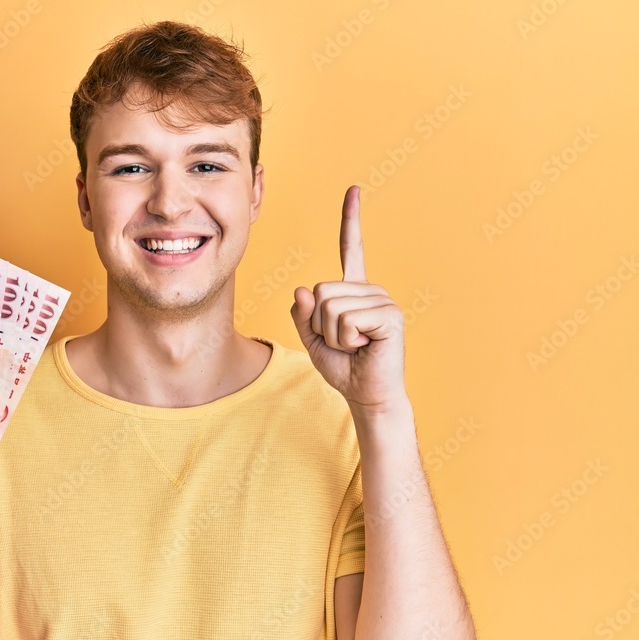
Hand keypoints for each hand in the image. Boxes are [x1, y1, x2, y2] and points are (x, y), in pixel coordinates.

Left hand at [290, 185, 407, 412]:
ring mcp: (382, 301)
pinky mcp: (390, 316)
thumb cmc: (344, 368)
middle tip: (344, 342)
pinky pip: (346, 319)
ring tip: (355, 346)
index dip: (350, 220)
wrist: (367, 395)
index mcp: (354, 291)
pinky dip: (346, 339)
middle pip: (321, 291)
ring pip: (330, 306)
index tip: (353, 190)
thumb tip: (302, 290)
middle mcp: (371, 290)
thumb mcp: (312, 340)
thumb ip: (303, 315)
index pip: (350, 249)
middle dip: (320, 324)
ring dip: (333, 335)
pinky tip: (365, 347)